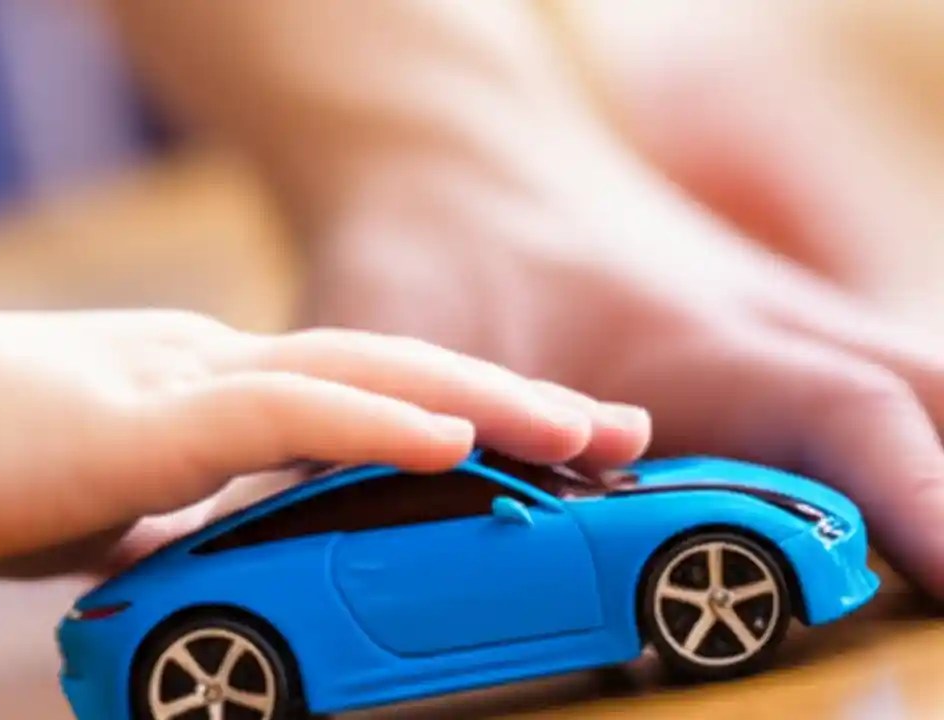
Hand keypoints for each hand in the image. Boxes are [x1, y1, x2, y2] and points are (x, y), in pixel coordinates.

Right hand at [0, 309, 649, 571]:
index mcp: (211, 384)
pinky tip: (447, 430)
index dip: (457, 411)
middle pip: (392, 365)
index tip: (539, 446)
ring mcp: (184, 377)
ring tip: (577, 428)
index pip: (359, 389)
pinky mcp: (143, 413)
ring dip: (475, 398)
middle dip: (510, 396)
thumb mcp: (104, 497)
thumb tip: (214, 551)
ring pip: (359, 372)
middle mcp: (216, 364)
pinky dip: (370, 419)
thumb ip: (172, 512)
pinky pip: (278, 408)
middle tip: (614, 430)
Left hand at [309, 158, 943, 596]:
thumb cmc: (428, 252)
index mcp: (689, 339)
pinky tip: (883, 497)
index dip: (920, 498)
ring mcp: (766, 319)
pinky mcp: (753, 328)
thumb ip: (403, 448)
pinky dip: (892, 440)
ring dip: (928, 465)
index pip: (842, 413)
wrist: (448, 161)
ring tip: (926, 557)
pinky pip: (857, 377)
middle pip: (920, 393)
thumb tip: (369, 572)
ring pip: (905, 379)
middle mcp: (755, 324)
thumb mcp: (397, 352)